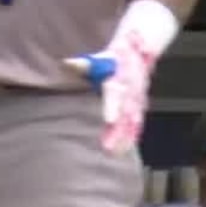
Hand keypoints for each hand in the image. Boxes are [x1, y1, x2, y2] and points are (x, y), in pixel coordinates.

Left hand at [65, 39, 156, 154]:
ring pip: (132, 123)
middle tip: (108, 148)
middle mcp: (130, 92)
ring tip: (115, 154)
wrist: (140, 53)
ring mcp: (136, 101)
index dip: (113, 107)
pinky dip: (131, 138)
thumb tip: (65, 63)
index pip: (116, 94)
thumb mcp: (100, 58)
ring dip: (124, 139)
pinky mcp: (138, 108)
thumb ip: (84, 64)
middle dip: (118, 131)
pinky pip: (136, 125)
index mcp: (120, 79)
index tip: (110, 121)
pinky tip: (124, 151)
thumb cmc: (115, 59)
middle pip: (125, 114)